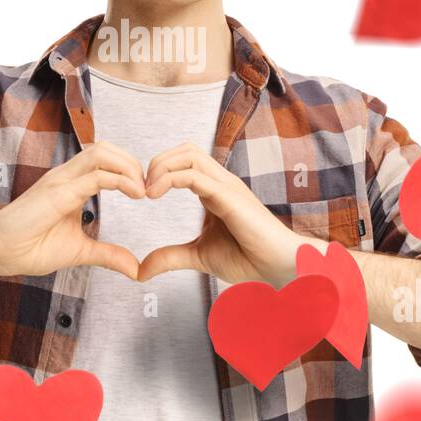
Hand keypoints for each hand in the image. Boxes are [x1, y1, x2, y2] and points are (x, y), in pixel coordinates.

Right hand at [0, 140, 144, 280]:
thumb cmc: (30, 247)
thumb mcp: (80, 251)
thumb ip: (108, 254)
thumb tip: (135, 268)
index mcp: (72, 183)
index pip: (105, 159)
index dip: (130, 169)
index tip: (146, 193)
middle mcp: (67, 175)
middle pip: (107, 147)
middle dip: (133, 162)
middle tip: (149, 188)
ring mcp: (61, 180)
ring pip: (102, 152)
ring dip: (129, 166)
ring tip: (143, 190)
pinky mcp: (58, 192)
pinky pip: (96, 175)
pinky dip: (121, 180)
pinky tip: (135, 194)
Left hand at [137, 141, 305, 285]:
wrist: (279, 269)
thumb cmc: (249, 259)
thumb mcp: (199, 257)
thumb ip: (171, 258)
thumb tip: (141, 270)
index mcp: (215, 190)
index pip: (185, 161)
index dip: (159, 170)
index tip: (142, 194)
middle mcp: (221, 182)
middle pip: (185, 149)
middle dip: (158, 162)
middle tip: (141, 188)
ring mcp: (227, 186)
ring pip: (189, 153)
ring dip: (161, 165)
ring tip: (147, 190)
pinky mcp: (229, 196)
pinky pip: (194, 175)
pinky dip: (169, 178)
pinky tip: (155, 194)